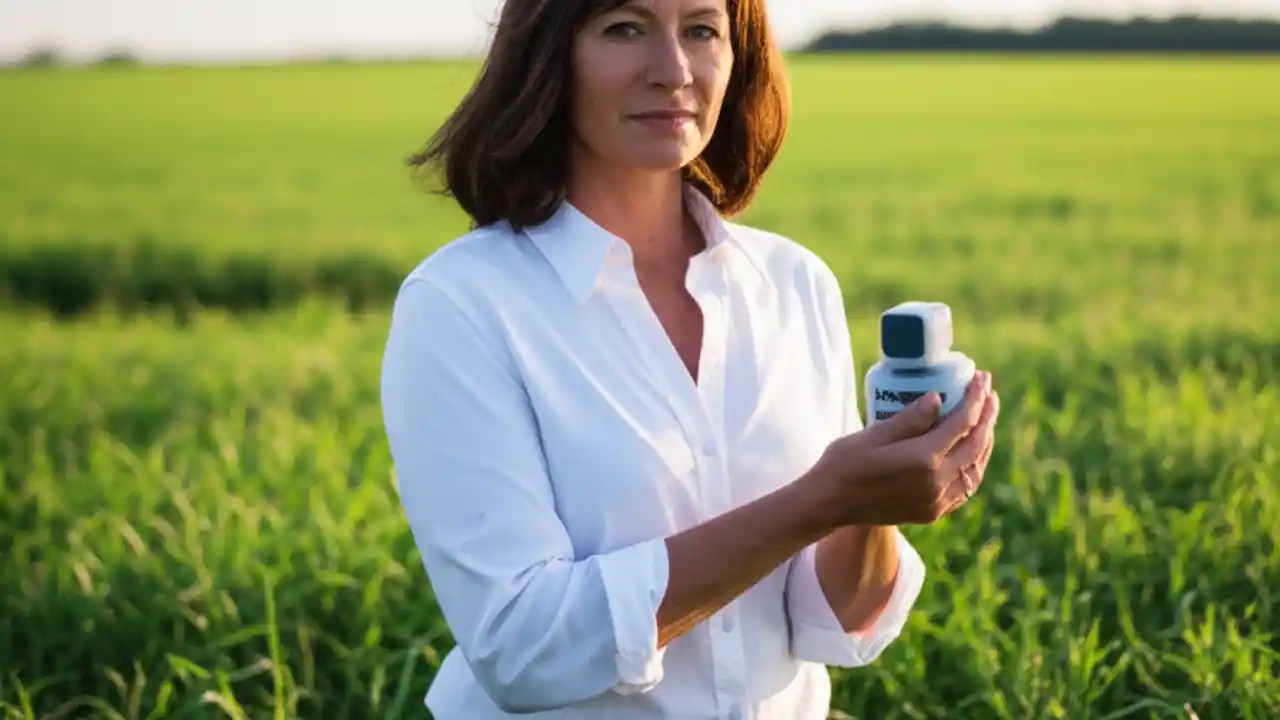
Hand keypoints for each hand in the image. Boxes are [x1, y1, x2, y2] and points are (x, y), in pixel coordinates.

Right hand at [806, 370, 1000, 526]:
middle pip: (975, 445)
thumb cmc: (844, 463)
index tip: (981, 378)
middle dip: (986, 416)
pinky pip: (965, 488)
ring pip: (974, 468)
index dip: (975, 398)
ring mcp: (936, 501)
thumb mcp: (872, 435)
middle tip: (989, 393)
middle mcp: (935, 483)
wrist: (830, 504)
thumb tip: (938, 398)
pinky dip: (974, 466)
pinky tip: (972, 453)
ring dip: (985, 442)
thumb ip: (909, 419)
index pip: (962, 423)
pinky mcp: (932, 512)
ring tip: (987, 419)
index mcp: (922, 459)